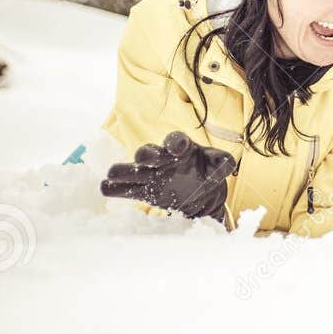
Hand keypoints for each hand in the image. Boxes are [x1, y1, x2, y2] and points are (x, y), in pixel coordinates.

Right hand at [100, 131, 235, 219]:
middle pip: (149, 152)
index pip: (176, 140)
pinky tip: (105, 188)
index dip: (175, 142)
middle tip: (145, 160)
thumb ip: (223, 164)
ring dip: (124, 170)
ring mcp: (148, 174)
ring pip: (131, 169)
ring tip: (113, 173)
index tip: (177, 147)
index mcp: (181, 148)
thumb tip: (226, 166)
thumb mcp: (219, 167)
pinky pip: (124, 189)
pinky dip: (114, 188)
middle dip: (147, 155)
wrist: (199, 193)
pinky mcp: (141, 191)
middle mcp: (161, 157)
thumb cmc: (207, 172)